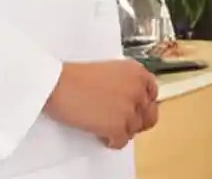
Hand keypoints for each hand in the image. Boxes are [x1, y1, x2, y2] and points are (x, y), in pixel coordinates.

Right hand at [43, 59, 158, 148]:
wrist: (58, 84)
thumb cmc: (75, 76)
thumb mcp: (110, 69)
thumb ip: (127, 83)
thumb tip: (130, 100)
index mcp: (137, 72)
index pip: (153, 93)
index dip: (142, 104)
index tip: (135, 109)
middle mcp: (138, 90)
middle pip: (149, 115)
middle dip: (136, 120)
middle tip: (123, 122)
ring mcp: (129, 109)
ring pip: (134, 130)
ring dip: (120, 130)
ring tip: (104, 124)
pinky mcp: (118, 126)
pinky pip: (121, 142)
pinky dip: (111, 141)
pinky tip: (101, 134)